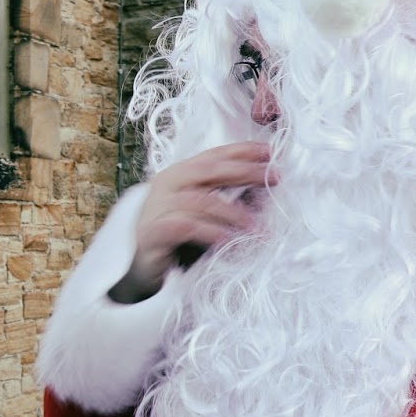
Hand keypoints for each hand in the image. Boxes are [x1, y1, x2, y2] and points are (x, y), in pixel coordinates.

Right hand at [109, 141, 272, 303]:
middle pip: (209, 170)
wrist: (141, 265)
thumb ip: (223, 195)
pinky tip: (228, 240)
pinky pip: (186, 227)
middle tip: (274, 178)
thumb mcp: (202, 210)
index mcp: (179, 174)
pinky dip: (210, 232)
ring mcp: (157, 207)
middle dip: (245, 172)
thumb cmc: (177, 237)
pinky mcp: (153, 232)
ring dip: (233, 212)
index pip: (212, 155)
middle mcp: (166, 184)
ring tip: (256, 225)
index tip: (269, 151)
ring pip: (201, 200)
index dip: (241, 151)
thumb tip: (263, 185)